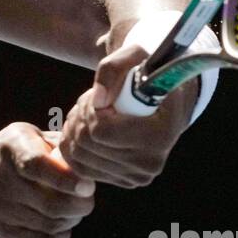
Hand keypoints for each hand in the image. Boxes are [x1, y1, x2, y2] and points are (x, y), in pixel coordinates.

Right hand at [0, 123, 96, 237]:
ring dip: (70, 221)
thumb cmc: (18, 153)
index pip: (36, 165)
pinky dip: (59, 237)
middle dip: (79, 206)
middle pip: (49, 203)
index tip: (88, 187)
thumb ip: (59, 147)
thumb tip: (86, 166)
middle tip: (87, 200)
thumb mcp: (33, 137)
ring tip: (74, 211)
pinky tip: (63, 227)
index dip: (66, 179)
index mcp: (10, 146)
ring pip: (48, 225)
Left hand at [57, 46, 197, 188]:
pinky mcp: (124, 182)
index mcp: (159, 136)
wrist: (165, 98)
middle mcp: (150, 164)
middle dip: (81, 117)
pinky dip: (73, 146)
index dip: (90, 110)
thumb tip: (98, 101)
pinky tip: (84, 128)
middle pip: (87, 144)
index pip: (101, 131)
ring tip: (88, 111)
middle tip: (91, 100)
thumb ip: (112, 69)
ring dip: (75, 129)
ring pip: (79, 156)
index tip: (99, 95)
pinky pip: (80, 168)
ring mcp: (136, 177)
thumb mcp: (134, 55)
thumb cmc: (148, 73)